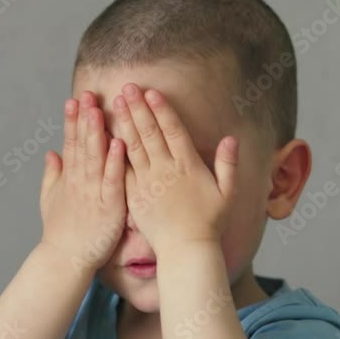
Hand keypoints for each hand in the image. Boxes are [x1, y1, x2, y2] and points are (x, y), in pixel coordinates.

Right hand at [38, 91, 125, 273]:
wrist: (66, 259)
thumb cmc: (62, 231)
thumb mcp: (50, 200)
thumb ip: (52, 174)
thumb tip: (51, 152)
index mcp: (70, 178)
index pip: (71, 143)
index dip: (72, 121)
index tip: (74, 99)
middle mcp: (80, 181)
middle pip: (82, 144)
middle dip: (84, 118)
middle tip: (87, 94)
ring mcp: (93, 192)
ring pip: (95, 157)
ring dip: (97, 133)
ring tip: (99, 109)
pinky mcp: (108, 205)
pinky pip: (112, 180)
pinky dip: (114, 162)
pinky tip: (118, 143)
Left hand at [112, 83, 238, 254]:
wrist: (186, 250)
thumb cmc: (210, 222)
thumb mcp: (227, 193)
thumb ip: (228, 164)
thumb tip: (231, 138)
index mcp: (189, 166)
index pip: (173, 131)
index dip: (162, 110)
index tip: (151, 92)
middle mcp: (167, 170)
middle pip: (150, 133)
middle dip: (138, 108)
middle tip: (127, 87)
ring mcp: (148, 183)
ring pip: (134, 146)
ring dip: (125, 122)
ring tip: (115, 102)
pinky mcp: (135, 196)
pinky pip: (123, 169)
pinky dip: (115, 152)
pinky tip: (107, 135)